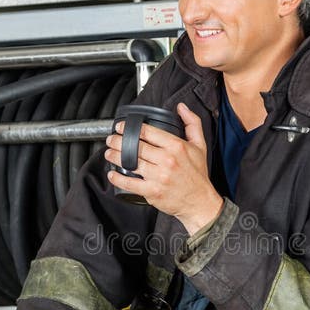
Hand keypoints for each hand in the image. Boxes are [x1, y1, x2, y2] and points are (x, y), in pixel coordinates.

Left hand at [105, 103, 223, 233]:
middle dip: (118, 141)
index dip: (130, 128)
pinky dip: (118, 178)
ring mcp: (159, 177)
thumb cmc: (197, 175)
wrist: (200, 201)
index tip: (121, 126)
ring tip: (108, 153)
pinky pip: (131, 183)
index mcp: (176, 147)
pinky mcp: (153, 191)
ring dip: (115, 156)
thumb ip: (192, 123)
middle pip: (136, 146)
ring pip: (131, 162)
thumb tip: (181, 108)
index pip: (148, 132)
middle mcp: (167, 161)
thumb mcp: (200, 146)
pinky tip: (112, 174)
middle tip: (111, 139)